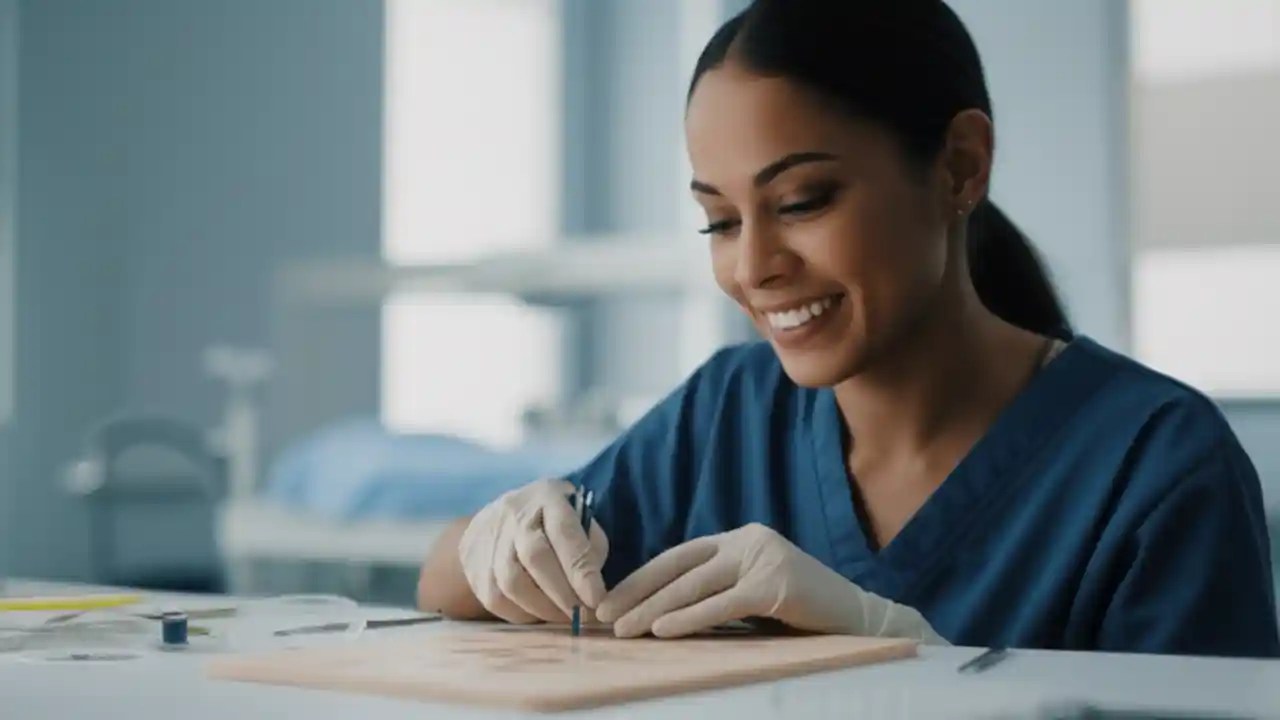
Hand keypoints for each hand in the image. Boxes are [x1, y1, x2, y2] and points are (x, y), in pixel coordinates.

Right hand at [458, 478, 607, 623]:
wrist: (503, 514)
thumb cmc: (554, 520)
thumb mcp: (580, 518)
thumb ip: (591, 547)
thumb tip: (590, 589)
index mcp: (546, 496)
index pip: (564, 531)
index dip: (580, 568)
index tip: (597, 599)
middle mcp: (514, 513)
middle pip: (534, 557)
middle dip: (562, 593)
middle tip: (583, 615)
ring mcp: (488, 537)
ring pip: (510, 583)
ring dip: (543, 608)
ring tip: (564, 617)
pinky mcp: (472, 562)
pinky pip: (494, 599)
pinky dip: (521, 614)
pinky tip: (539, 614)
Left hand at [595, 523, 946, 642]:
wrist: (860, 618)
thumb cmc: (802, 613)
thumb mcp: (754, 592)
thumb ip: (718, 590)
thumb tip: (662, 612)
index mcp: (740, 538)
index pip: (678, 556)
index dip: (641, 577)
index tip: (611, 598)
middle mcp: (748, 540)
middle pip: (679, 567)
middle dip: (637, 592)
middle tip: (603, 614)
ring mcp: (762, 558)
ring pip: (694, 585)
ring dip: (653, 609)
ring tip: (623, 628)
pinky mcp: (774, 584)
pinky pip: (721, 604)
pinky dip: (688, 619)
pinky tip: (661, 631)